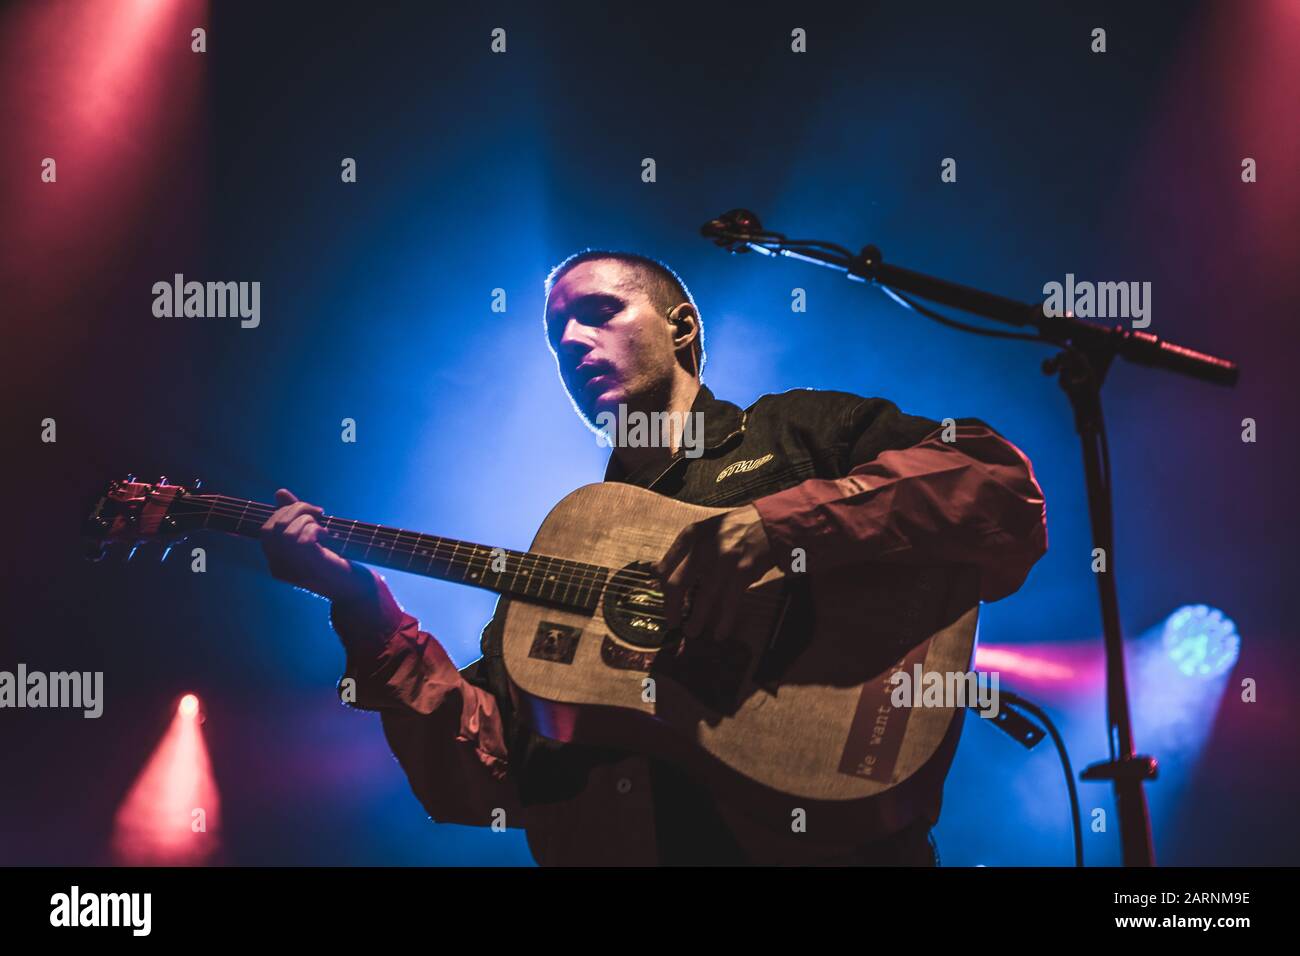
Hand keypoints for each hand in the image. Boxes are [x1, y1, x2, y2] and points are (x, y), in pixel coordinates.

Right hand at [260, 489, 363, 601]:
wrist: (355, 588)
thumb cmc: (335, 561)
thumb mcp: (312, 536)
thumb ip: (295, 516)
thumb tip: (279, 493)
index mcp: (276, 562)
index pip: (266, 530)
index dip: (284, 512)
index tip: (307, 511)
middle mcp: (279, 568)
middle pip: (272, 528)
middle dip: (295, 510)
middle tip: (318, 512)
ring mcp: (293, 569)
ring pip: (286, 533)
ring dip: (307, 520)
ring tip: (321, 526)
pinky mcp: (310, 567)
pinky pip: (302, 540)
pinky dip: (314, 529)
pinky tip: (326, 535)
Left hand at [655, 505, 774, 643]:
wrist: (769, 523)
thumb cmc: (734, 529)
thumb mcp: (704, 531)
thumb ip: (681, 551)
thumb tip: (654, 571)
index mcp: (691, 535)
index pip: (665, 568)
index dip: (661, 589)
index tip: (663, 601)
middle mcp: (703, 547)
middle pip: (677, 585)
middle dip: (671, 608)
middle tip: (671, 622)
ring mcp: (723, 561)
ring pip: (702, 598)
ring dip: (696, 620)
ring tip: (691, 632)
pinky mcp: (742, 572)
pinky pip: (728, 604)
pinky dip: (723, 622)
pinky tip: (719, 633)